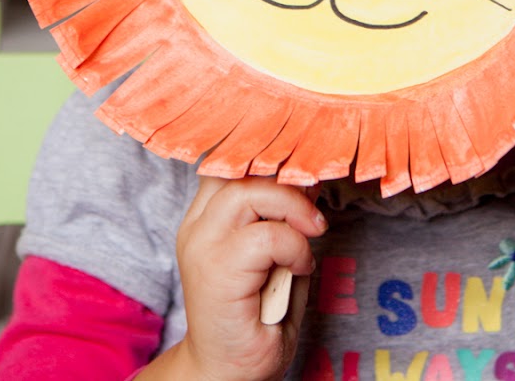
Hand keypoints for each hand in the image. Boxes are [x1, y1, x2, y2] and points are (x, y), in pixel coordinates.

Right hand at [159, 175, 325, 380]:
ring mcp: (203, 245)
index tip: (307, 171)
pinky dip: (295, 247)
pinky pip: (268, 236)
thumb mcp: (276, 256)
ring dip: (293, 209)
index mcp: (208, 217)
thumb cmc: (257, 317)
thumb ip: (285, 219)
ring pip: (250, 191)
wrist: (229, 371)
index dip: (271, 156)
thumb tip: (310, 179)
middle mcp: (199, 226)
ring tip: (311, 234)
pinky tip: (299, 268)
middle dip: (289, 180)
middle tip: (315, 212)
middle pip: (241, 167)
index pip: (231, 160)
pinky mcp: (216, 270)